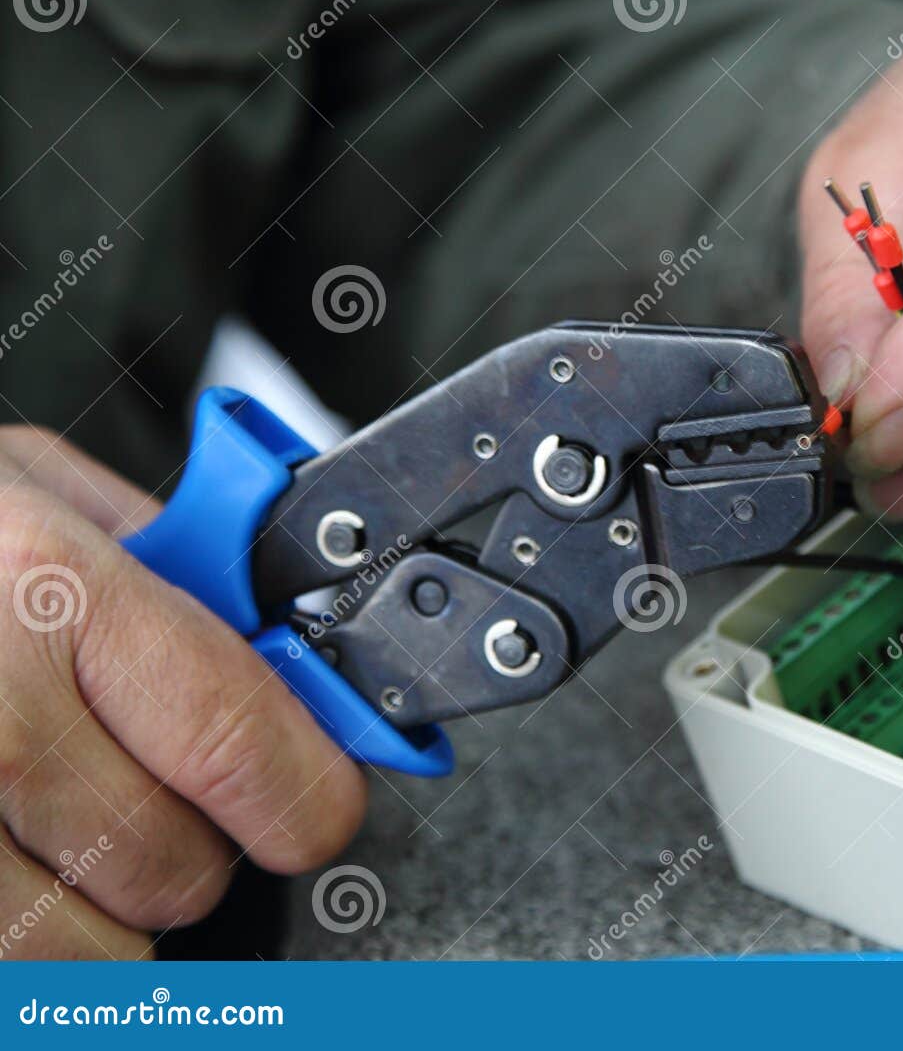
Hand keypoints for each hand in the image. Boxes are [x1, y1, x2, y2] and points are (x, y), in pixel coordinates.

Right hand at [0, 428, 363, 957]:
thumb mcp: (27, 485)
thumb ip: (169, 563)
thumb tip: (289, 648)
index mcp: (46, 584)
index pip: (239, 738)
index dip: (304, 795)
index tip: (315, 811)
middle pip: (170, 866)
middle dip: (191, 853)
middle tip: (153, 803)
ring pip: (84, 955)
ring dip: (98, 917)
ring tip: (52, 831)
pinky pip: (11, 974)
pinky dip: (28, 944)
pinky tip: (9, 860)